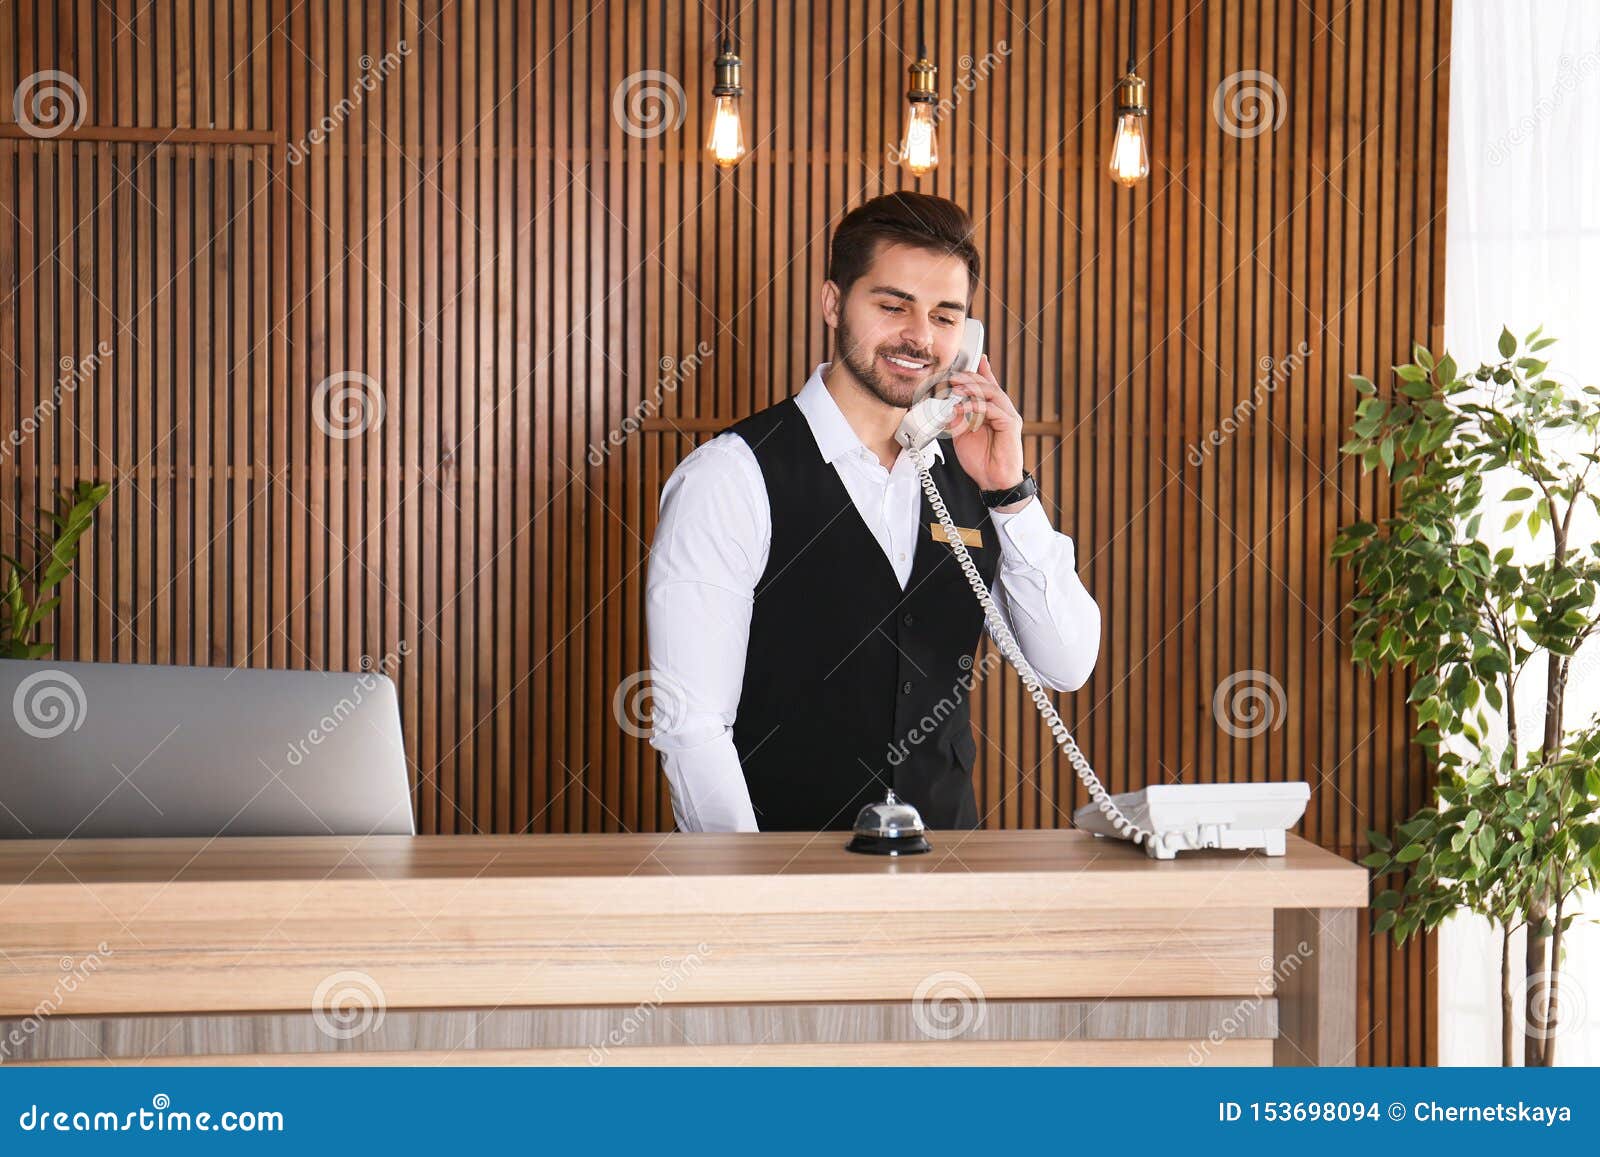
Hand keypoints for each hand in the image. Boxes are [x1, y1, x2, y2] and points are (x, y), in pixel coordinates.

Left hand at [945, 354, 1025, 493]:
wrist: (993, 480)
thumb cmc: (981, 461)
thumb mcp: (962, 436)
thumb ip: (957, 420)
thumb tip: (949, 406)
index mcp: (991, 413)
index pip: (988, 387)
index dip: (982, 372)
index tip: (971, 361)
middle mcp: (1002, 411)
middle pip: (988, 386)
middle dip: (970, 378)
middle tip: (953, 376)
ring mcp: (1008, 417)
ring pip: (992, 393)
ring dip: (973, 388)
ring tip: (956, 387)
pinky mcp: (1010, 425)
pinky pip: (993, 408)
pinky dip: (976, 405)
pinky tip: (963, 407)